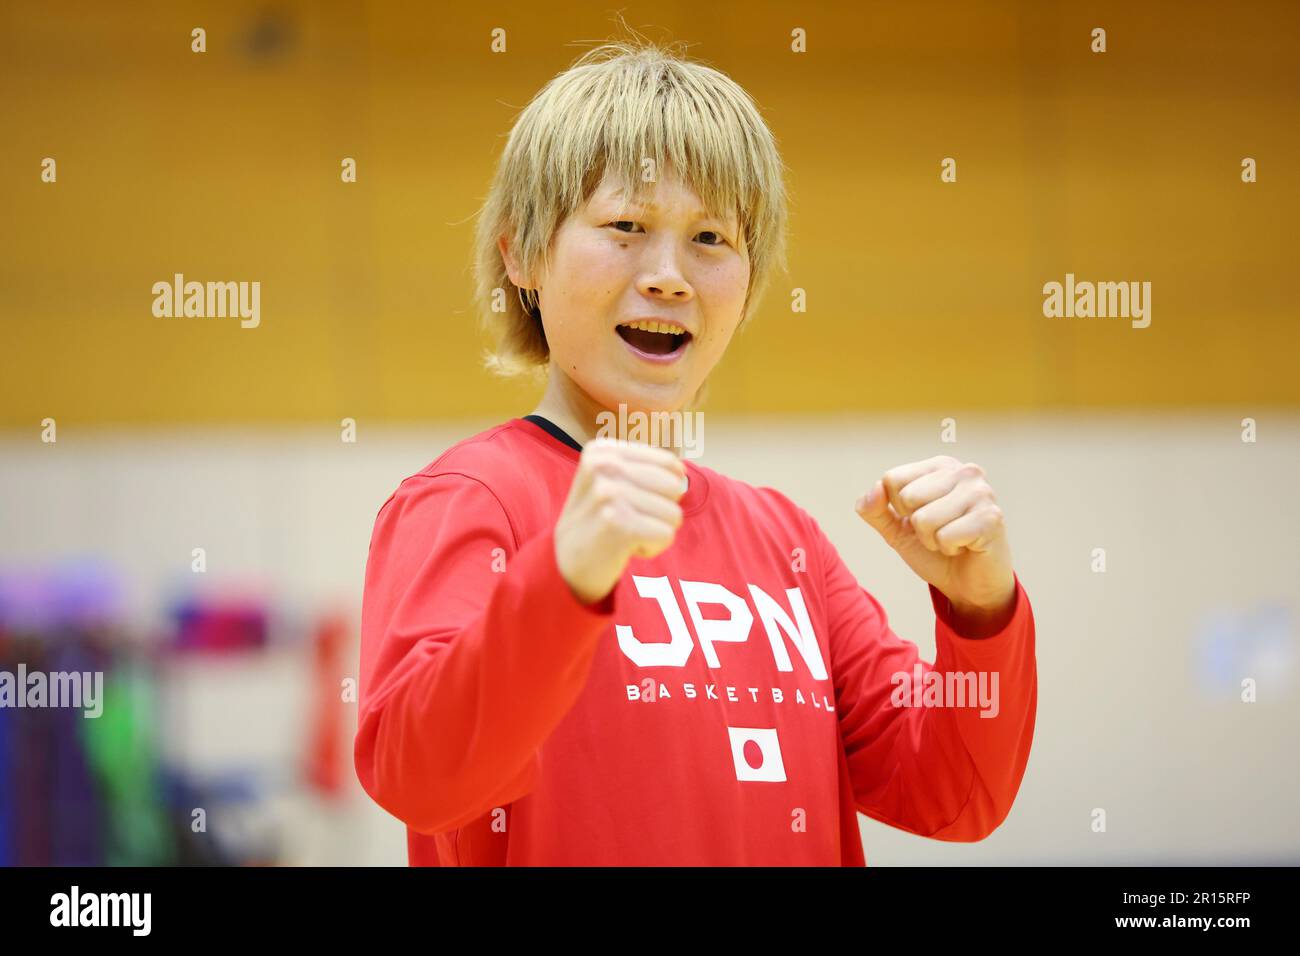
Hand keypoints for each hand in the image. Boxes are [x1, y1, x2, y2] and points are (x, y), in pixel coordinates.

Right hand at [555, 437, 686, 604]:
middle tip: (626, 520)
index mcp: (603, 450)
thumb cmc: (598, 521)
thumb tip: (683, 475)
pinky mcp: (618, 524)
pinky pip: (666, 535)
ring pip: (674, 514)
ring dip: (654, 531)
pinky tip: (624, 548)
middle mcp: (604, 466)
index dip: (660, 491)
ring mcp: (609, 494)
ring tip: (624, 534)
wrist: (563, 564)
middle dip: (659, 511)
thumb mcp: (612, 481)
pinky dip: (651, 548)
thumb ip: (648, 469)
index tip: (629, 502)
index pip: (670, 464)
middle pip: (675, 488)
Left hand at [854, 455, 1015, 622]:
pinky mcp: (991, 518)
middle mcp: (964, 471)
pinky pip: (945, 536)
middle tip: (939, 532)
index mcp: (940, 466)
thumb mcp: (895, 529)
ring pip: (924, 519)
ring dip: (932, 540)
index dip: (897, 508)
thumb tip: (874, 490)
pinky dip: (949, 548)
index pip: (892, 479)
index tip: (920, 517)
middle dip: (916, 526)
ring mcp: (981, 493)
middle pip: (907, 497)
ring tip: (952, 539)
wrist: (968, 586)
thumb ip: (875, 509)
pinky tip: (965, 546)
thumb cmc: (935, 551)